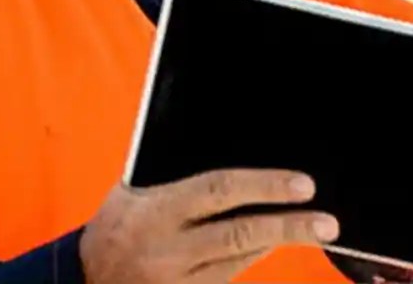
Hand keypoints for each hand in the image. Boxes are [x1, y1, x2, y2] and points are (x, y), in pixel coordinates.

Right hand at [79, 169, 338, 283]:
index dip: (264, 185)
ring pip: (242, 260)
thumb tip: (241, 142)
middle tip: (329, 223)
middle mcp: (169, 250)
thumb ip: (180, 174)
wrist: (84, 281)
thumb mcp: (136, 190)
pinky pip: (232, 277)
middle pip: (241, 235)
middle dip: (290, 228)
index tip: (304, 185)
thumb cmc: (118, 224)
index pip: (219, 191)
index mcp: (157, 210)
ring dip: (277, 240)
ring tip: (314, 227)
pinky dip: (254, 256)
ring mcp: (179, 281)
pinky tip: (272, 240)